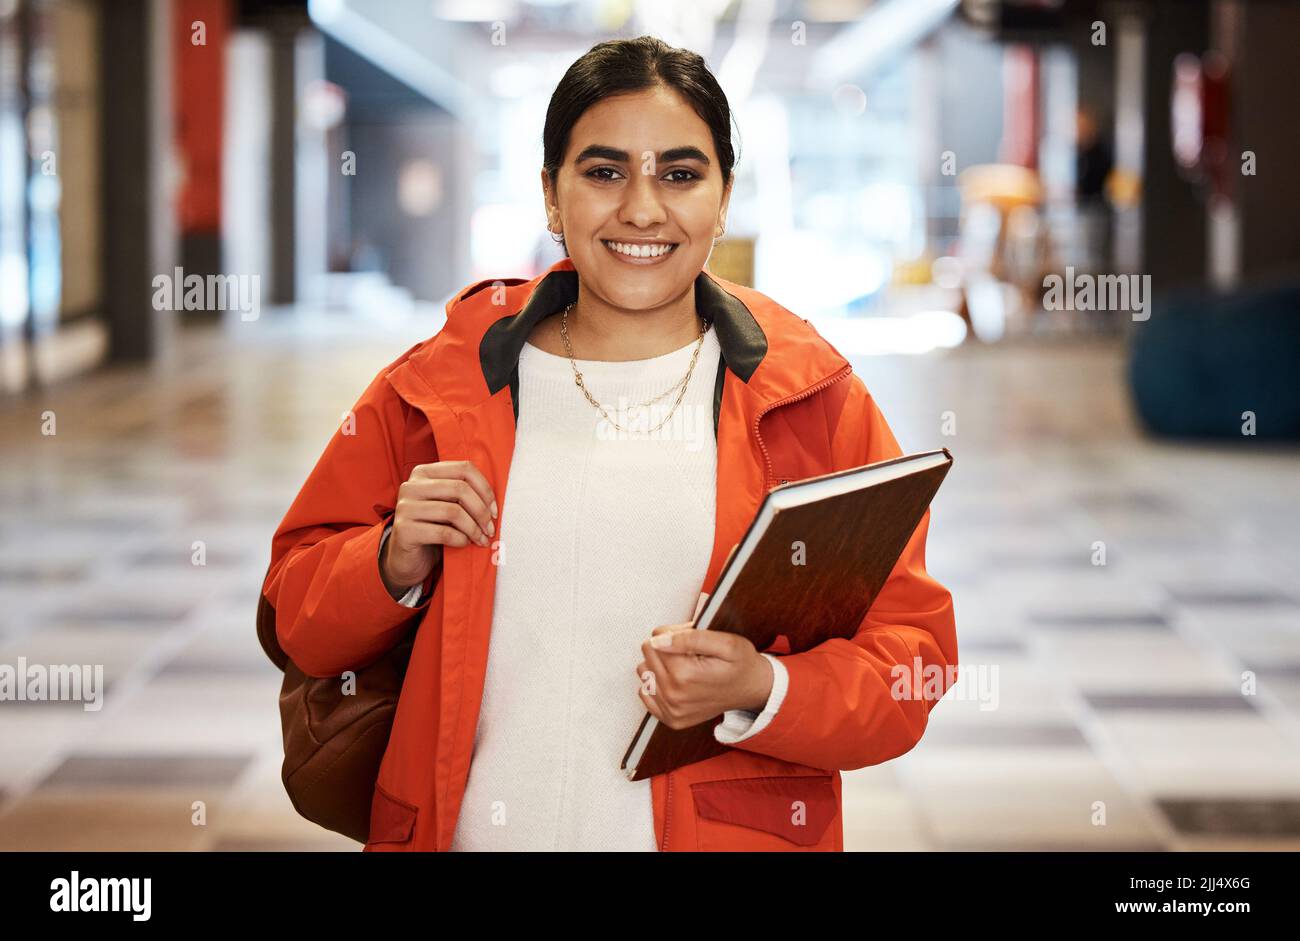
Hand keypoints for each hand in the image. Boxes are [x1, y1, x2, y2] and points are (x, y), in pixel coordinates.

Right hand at [380, 460, 496, 599]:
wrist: (408, 557)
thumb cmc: (433, 527)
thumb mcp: (448, 505)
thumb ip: (463, 495)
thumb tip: (493, 502)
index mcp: (424, 472)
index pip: (464, 468)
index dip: (485, 489)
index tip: (494, 510)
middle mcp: (411, 485)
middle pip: (460, 489)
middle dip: (481, 511)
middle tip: (489, 529)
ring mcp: (404, 507)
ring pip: (453, 511)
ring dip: (473, 528)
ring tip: (481, 539)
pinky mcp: (403, 529)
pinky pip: (443, 532)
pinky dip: (460, 539)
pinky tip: (464, 544)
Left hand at [634, 584, 773, 730]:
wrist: (751, 689)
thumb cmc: (740, 663)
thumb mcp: (726, 643)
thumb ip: (690, 637)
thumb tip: (658, 639)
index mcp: (684, 675)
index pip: (655, 640)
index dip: (674, 634)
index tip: (692, 640)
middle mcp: (674, 696)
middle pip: (648, 655)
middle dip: (667, 648)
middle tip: (692, 653)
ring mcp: (671, 711)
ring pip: (644, 671)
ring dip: (661, 665)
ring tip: (686, 666)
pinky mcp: (670, 719)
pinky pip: (645, 692)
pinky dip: (658, 683)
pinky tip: (678, 682)